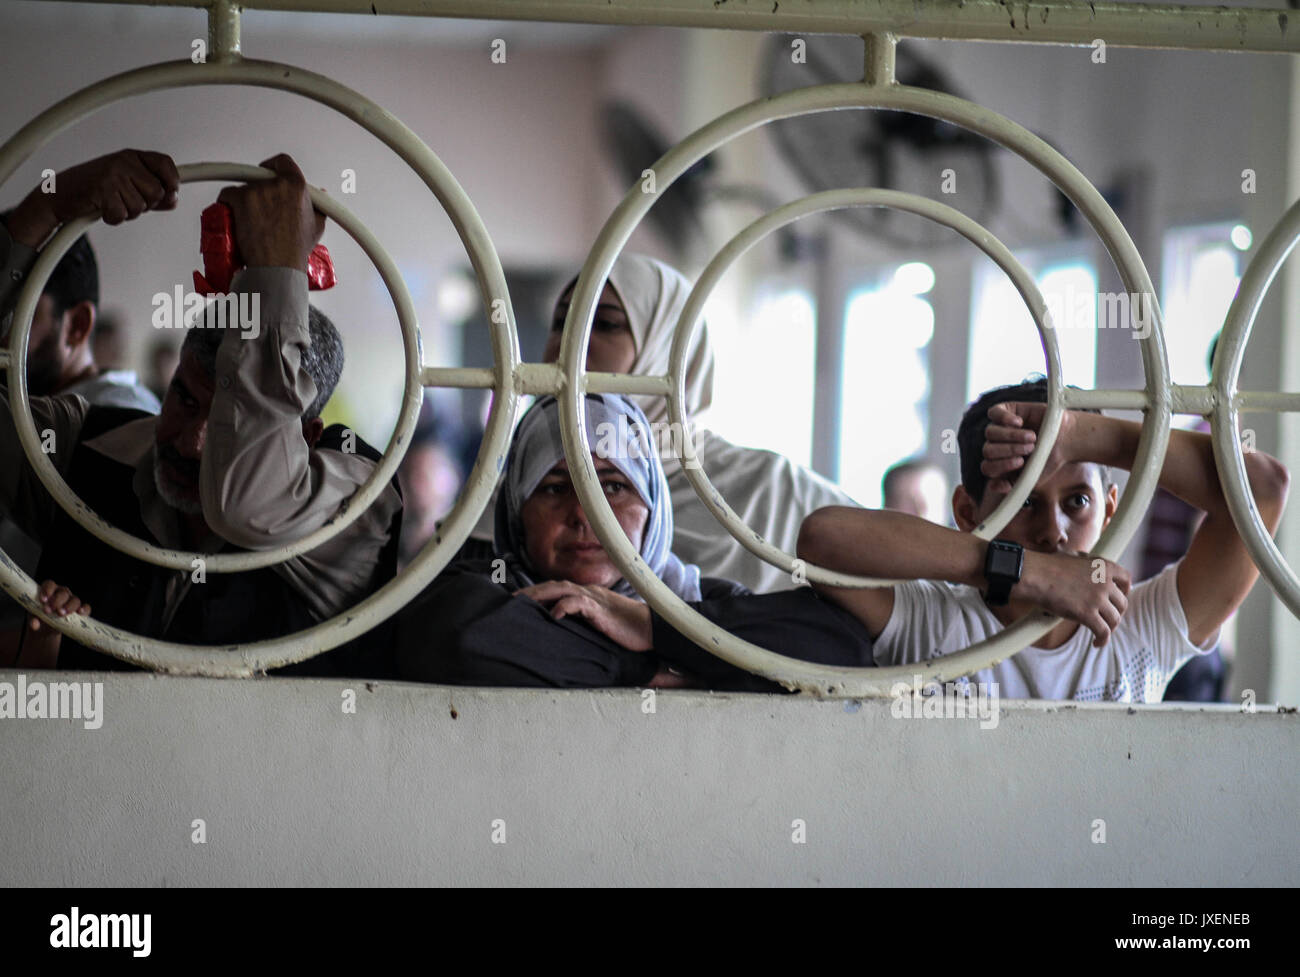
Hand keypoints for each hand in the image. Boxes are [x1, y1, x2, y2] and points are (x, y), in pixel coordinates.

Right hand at [6, 149, 178, 246]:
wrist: (57, 194)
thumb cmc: (92, 189)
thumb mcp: (126, 185)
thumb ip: (150, 191)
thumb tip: (173, 199)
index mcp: (131, 156)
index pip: (166, 163)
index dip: (173, 181)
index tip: (171, 193)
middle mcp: (123, 161)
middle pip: (157, 192)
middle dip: (145, 205)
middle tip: (124, 200)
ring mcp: (112, 174)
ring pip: (141, 207)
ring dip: (127, 213)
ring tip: (110, 202)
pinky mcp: (101, 189)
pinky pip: (122, 215)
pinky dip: (113, 218)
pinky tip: (101, 209)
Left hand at [18, 579, 92, 667]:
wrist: (45, 630)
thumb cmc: (39, 619)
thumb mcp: (33, 619)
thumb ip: (33, 620)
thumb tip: (34, 624)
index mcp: (49, 591)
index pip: (50, 584)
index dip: (47, 590)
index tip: (43, 600)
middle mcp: (61, 594)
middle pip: (63, 592)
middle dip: (57, 601)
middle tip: (49, 610)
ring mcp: (71, 602)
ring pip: (75, 600)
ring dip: (69, 606)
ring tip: (61, 614)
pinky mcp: (79, 611)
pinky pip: (86, 608)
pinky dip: (84, 609)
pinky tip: (80, 613)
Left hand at [216, 153, 323, 270]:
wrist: (277, 266)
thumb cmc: (294, 250)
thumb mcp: (316, 226)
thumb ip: (317, 207)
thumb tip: (320, 197)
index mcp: (297, 186)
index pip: (282, 161)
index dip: (274, 166)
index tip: (269, 172)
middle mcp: (276, 184)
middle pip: (260, 177)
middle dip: (258, 189)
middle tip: (259, 208)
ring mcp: (256, 191)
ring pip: (243, 188)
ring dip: (243, 201)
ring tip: (251, 222)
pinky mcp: (239, 199)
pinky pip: (227, 195)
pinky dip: (227, 205)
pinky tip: (235, 218)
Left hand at [516, 580, 652, 650]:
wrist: (651, 629)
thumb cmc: (627, 630)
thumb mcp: (599, 625)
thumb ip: (582, 623)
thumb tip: (561, 629)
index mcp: (586, 596)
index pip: (555, 589)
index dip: (535, 592)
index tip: (516, 600)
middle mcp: (587, 593)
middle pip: (553, 585)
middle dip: (530, 591)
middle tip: (509, 599)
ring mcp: (594, 599)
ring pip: (561, 589)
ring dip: (540, 595)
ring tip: (521, 602)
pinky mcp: (601, 609)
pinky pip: (579, 603)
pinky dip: (564, 606)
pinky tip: (553, 614)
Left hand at [981, 402, 1076, 495]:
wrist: (1066, 440)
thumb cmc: (1049, 460)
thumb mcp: (1032, 478)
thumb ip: (1013, 485)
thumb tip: (993, 486)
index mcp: (999, 464)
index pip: (987, 467)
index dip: (1000, 466)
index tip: (1021, 463)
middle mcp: (996, 446)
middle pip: (988, 450)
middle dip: (1009, 451)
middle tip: (1030, 449)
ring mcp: (1000, 427)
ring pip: (991, 433)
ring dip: (1011, 437)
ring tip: (1032, 437)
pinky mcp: (1007, 410)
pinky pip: (994, 413)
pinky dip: (1004, 418)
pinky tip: (1019, 423)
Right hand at [1016, 550, 1130, 646]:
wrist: (1034, 575)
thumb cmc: (1047, 565)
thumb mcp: (1074, 557)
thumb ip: (1086, 563)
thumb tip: (1085, 564)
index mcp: (1104, 566)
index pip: (1126, 579)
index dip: (1125, 591)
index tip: (1118, 597)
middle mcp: (1105, 583)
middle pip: (1122, 603)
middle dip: (1116, 613)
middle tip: (1106, 618)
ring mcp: (1097, 599)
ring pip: (1114, 619)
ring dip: (1109, 628)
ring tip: (1100, 633)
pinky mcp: (1087, 614)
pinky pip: (1103, 632)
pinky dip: (1103, 640)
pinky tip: (1096, 643)